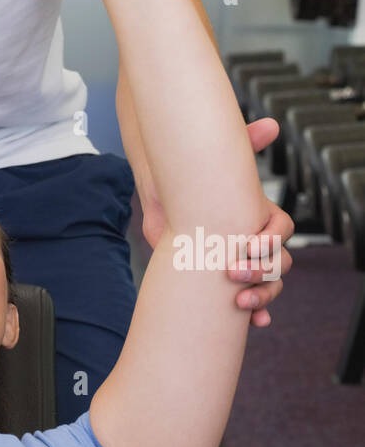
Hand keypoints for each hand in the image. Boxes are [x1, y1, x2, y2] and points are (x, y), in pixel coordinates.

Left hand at [141, 117, 292, 326]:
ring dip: (261, 297)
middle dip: (262, 274)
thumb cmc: (194, 175)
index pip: (281, 232)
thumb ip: (246, 142)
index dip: (270, 241)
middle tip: (233, 275)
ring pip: (269, 285)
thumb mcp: (218, 161)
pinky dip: (255, 314)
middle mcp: (254, 240)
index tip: (249, 244)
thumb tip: (271, 124)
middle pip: (279, 264)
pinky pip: (249, 302)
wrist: (164, 195)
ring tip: (240, 303)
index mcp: (260, 215)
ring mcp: (240, 260)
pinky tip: (252, 322)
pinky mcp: (221, 278)